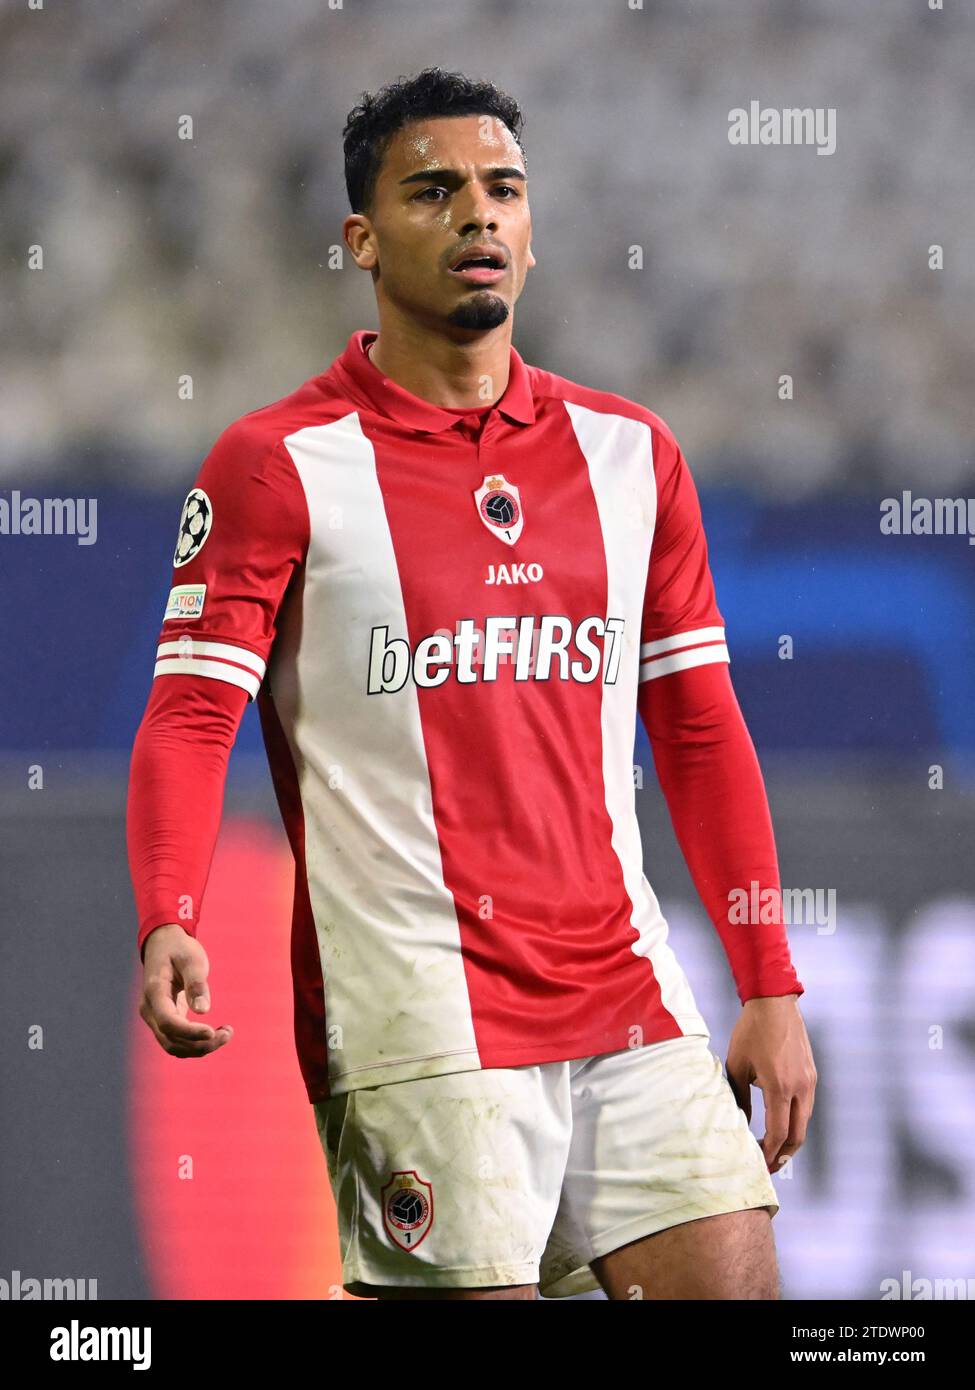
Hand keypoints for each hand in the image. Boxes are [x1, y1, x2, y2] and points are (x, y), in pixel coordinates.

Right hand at [139, 923, 232, 1057]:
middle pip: (171, 1041)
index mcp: (154, 992)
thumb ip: (196, 983)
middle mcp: (150, 1010)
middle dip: (200, 1044)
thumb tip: (203, 1010)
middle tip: (228, 1033)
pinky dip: (196, 1043)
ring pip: (174, 1046)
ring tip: (226, 1034)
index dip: (190, 1032)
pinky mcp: (164, 1020)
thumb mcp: (192, 959)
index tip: (212, 1031)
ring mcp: (155, 1018)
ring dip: (200, 1047)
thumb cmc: (179, 948)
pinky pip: (177, 1041)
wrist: (163, 944)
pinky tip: (216, 1034)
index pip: (168, 1022)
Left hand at [725, 995, 815, 1171]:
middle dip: (783, 1155)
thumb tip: (741, 1123)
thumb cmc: (751, 1032)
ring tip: (774, 1150)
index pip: (779, 1133)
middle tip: (769, 1167)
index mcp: (779, 1088)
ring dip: (791, 1139)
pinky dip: (796, 1120)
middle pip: (797, 1135)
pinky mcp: (812, 1074)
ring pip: (804, 1121)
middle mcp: (800, 1088)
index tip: (758, 1165)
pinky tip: (782, 1123)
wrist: (774, 1002)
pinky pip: (806, 1105)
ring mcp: (810, 1081)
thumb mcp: (737, 1066)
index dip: (769, 1154)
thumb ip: (740, 1098)